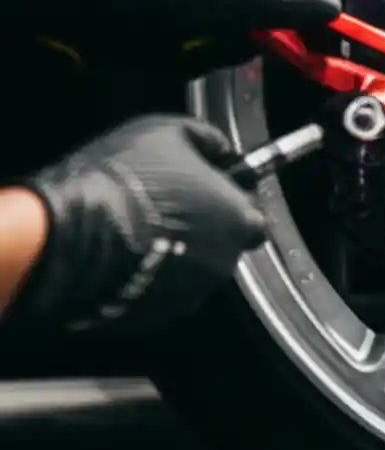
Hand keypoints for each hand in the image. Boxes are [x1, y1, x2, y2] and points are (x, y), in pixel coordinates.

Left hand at [0, 0, 340, 70]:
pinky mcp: (169, 22)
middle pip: (262, 21)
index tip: (317, 50)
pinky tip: (171, 48)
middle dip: (247, 40)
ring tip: (188, 43)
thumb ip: (285, 4)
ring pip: (229, 40)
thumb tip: (333, 7)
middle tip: (226, 41)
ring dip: (214, 51)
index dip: (306, 20)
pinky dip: (189, 56)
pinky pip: (197, 50)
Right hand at [5, 116, 267, 333]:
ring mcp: (189, 295)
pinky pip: (157, 295)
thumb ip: (208, 140)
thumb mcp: (169, 131)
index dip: (228, 202)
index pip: (253, 216)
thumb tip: (221, 148)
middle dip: (200, 230)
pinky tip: (121, 256)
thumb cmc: (122, 180)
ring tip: (137, 231)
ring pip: (190, 272)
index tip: (205, 191)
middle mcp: (223, 262)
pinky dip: (145, 279)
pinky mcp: (153, 318)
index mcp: (238, 219)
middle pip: (222, 246)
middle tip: (164, 209)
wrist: (67, 233)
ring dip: (173, 255)